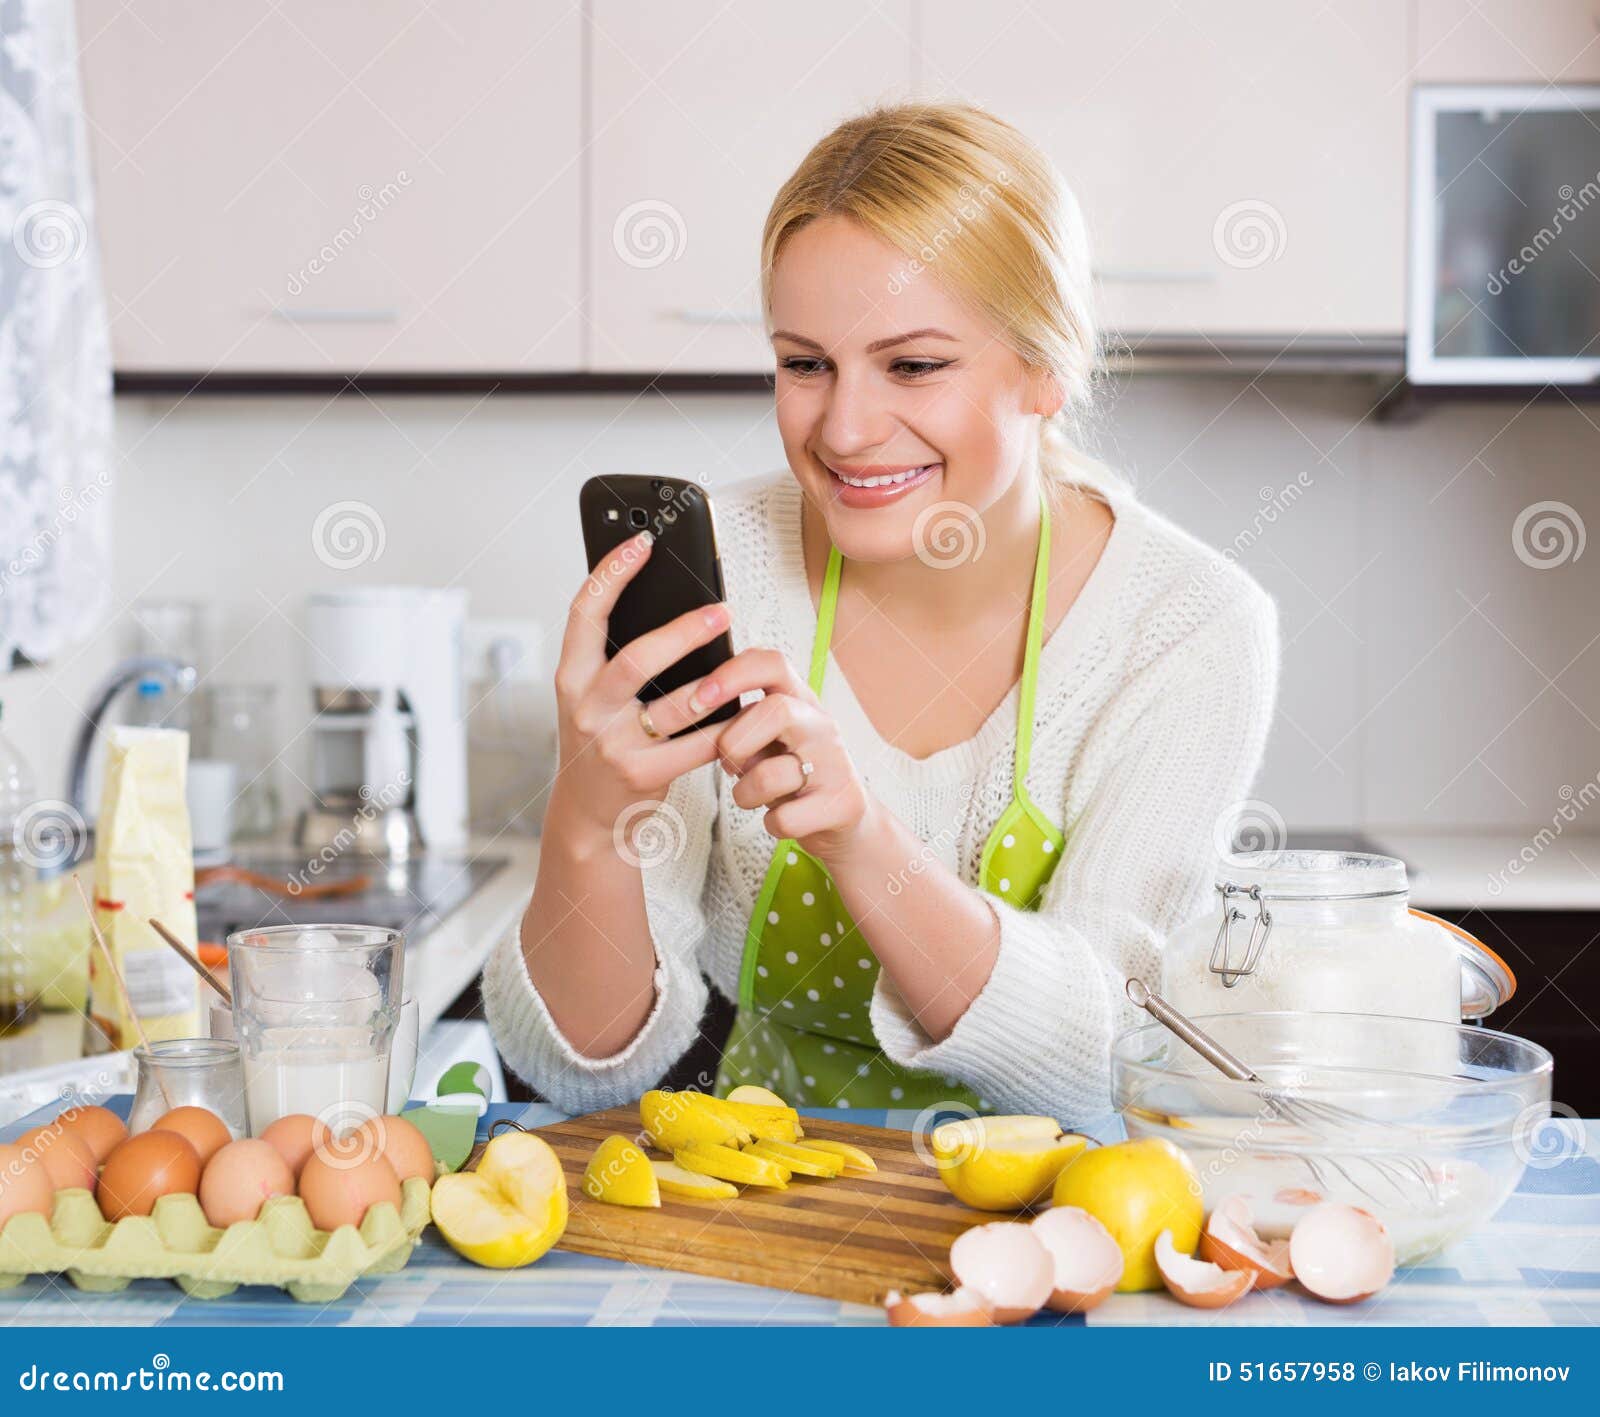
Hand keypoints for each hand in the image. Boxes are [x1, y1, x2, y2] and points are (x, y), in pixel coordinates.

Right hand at [550, 531, 733, 844]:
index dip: (611, 573)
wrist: (587, 813)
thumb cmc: (601, 740)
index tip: (642, 542)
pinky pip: (699, 744)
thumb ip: (614, 657)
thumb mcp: (593, 697)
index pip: (584, 613)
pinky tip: (749, 710)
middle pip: (636, 659)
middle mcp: (585, 709)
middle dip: (682, 631)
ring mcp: (613, 745)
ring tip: (746, 662)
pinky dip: (728, 726)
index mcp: (571, 677)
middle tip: (720, 610)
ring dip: (718, 682)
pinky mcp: (643, 775)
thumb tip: (669, 602)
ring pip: (677, 704)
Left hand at [700, 648, 875, 863]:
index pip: (772, 664)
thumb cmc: (794, 774)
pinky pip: (784, 818)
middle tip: (728, 764)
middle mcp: (822, 725)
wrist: (846, 819)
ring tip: (753, 796)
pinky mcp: (842, 804)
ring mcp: (836, 764)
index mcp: (801, 701)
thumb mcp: (770, 738)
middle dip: (734, 743)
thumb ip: (743, 721)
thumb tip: (694, 709)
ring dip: (745, 793)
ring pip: (770, 775)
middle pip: (775, 711)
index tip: (700, 699)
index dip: (732, 675)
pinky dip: (771, 823)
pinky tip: (781, 817)